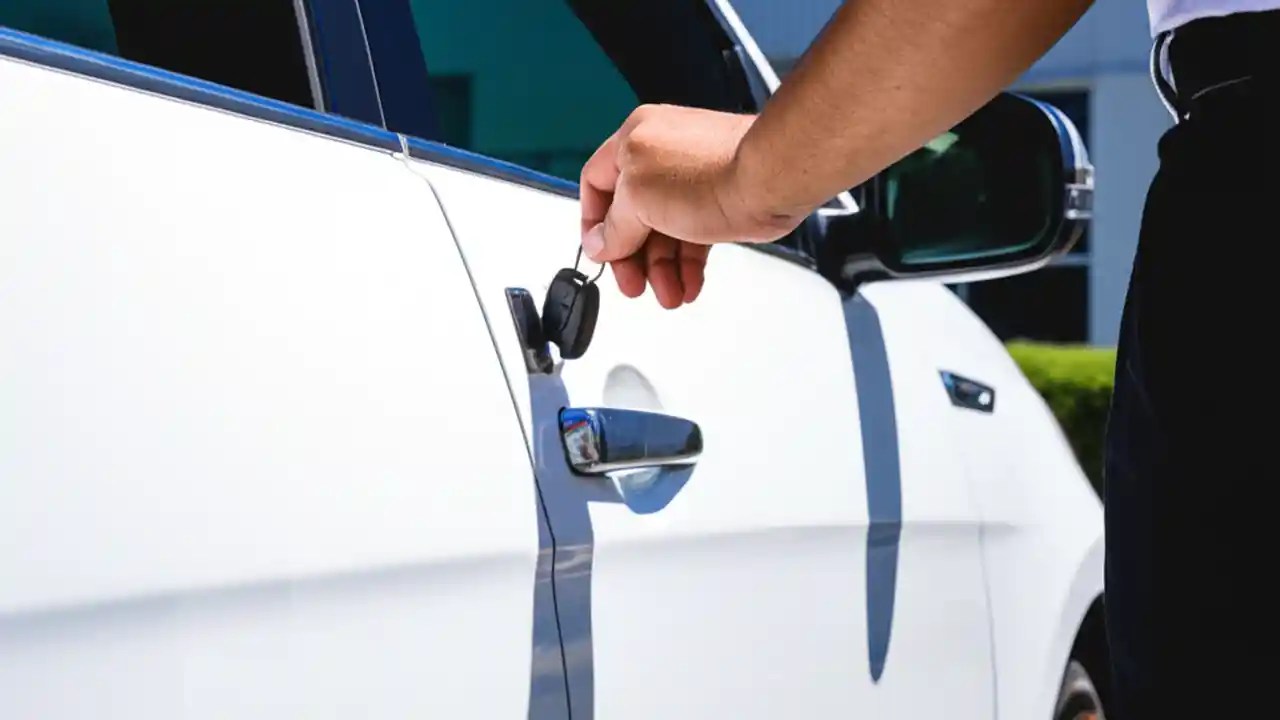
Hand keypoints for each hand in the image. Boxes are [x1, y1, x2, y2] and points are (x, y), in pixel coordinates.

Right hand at [580, 105, 801, 308]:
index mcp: (633, 140)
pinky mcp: (718, 196)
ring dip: (662, 269)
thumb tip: (599, 244)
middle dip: (633, 257)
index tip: (601, 254)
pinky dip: (688, 262)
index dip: (593, 223)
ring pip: (664, 230)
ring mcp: (692, 175)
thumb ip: (614, 227)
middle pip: (631, 214)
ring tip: (669, 294)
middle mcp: (661, 153)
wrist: (771, 178)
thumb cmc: (712, 173)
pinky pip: (692, 234)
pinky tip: (689, 283)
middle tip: (634, 285)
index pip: (595, 183)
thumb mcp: (638, 201)